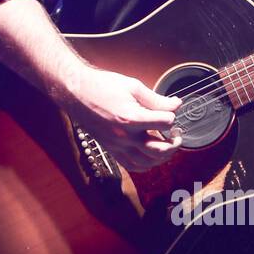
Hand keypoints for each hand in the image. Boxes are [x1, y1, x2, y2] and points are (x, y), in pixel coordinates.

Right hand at [67, 69, 182, 170]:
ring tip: (168, 145)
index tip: (171, 111)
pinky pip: (132, 166)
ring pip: (148, 162)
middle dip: (174, 143)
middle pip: (160, 150)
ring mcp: (117, 146)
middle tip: (177, 135)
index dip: (172, 116)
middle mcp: (124, 136)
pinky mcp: (112, 150)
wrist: (76, 93)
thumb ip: (156, 99)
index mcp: (131, 118)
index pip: (165, 123)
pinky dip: (146, 165)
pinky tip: (152, 157)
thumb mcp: (133, 86)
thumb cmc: (102, 86)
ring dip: (163, 156)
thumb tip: (176, 105)